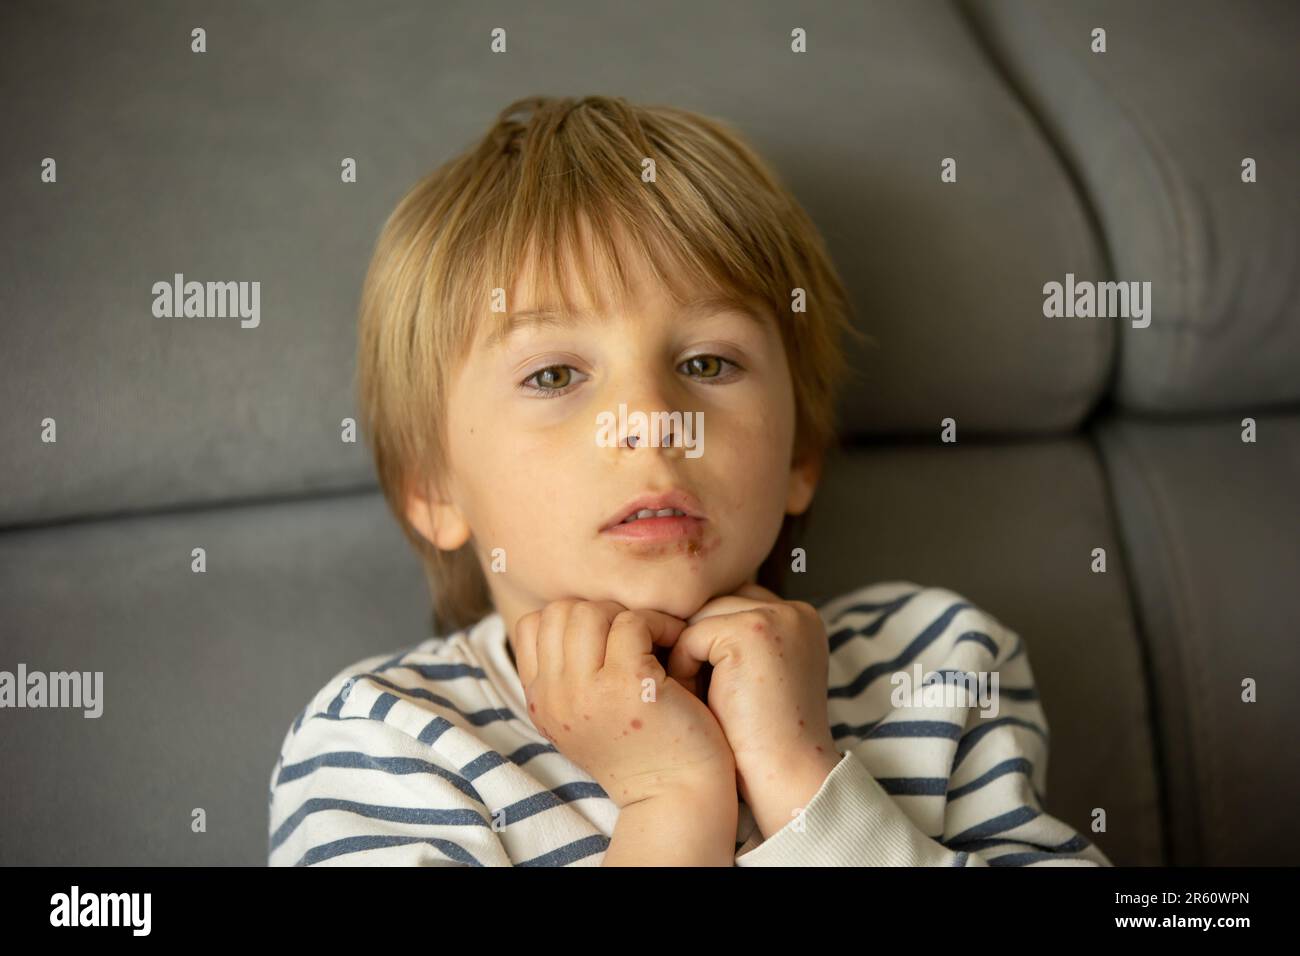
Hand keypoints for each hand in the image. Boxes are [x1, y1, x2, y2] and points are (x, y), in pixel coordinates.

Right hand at [513, 599, 735, 809]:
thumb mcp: (584, 714)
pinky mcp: (627, 684)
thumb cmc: (642, 747)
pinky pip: (633, 622)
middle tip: (636, 634)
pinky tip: (674, 646)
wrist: (676, 796)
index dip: (570, 619)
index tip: (605, 639)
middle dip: (602, 611)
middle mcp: (554, 697)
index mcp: (540, 702)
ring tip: (655, 638)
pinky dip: (659, 623)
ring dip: (629, 615)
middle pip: (561, 611)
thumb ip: (568, 673)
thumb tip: (573, 612)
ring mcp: (587, 691)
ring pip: (592, 611)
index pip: (531, 624)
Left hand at [666, 583, 840, 836]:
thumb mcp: (758, 676)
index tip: (712, 682)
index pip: (735, 605)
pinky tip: (698, 701)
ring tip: (697, 697)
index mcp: (801, 619)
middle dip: (698, 646)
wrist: (785, 774)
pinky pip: (691, 636)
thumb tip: (684, 619)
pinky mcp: (751, 630)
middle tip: (698, 691)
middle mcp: (794, 610)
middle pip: (716, 607)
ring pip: (700, 618)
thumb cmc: (762, 736)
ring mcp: (775, 617)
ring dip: (688, 656)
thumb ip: (738, 642)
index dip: (712, 643)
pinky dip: (684, 668)